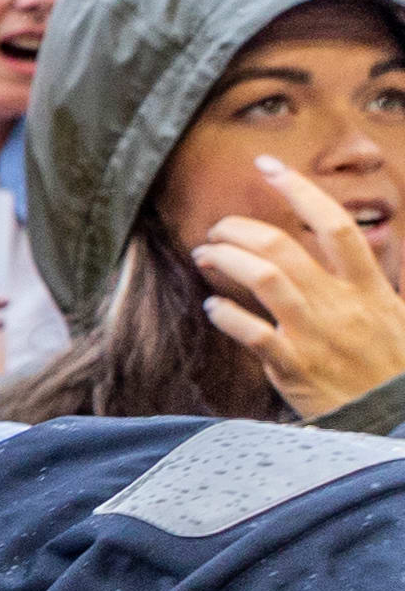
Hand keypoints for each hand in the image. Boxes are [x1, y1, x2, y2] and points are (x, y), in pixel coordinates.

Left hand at [193, 157, 404, 422]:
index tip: (270, 166)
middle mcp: (343, 306)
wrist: (396, 424)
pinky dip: (228, 316)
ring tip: (205, 254)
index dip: (301, 190)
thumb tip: (351, 250)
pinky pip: (254, 333)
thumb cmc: (393, 372)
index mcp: (371, 290)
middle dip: (242, 228)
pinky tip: (215, 308)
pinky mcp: (296, 368)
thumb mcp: (397, 319)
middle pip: (285, 247)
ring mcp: (318, 336)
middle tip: (218, 228)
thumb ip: (374, 284)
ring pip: (265, 279)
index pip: (336, 226)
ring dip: (227, 260)